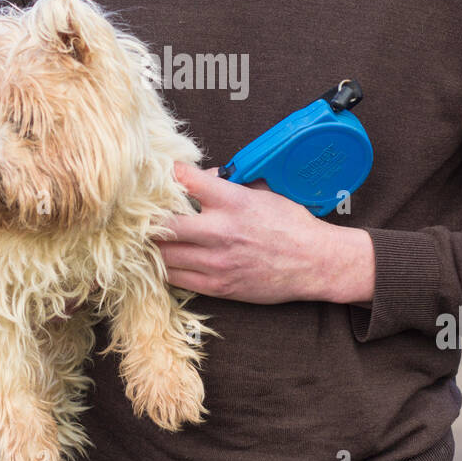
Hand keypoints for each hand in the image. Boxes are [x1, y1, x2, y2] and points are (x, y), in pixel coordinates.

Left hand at [154, 162, 374, 305]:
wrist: (314, 263)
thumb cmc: (291, 225)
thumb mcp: (263, 192)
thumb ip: (228, 184)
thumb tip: (199, 177)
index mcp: (233, 202)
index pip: (186, 180)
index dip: (169, 174)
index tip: (163, 175)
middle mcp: (220, 232)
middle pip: (164, 224)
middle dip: (151, 218)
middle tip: (146, 214)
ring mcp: (217, 262)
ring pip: (163, 254)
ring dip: (155, 244)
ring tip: (155, 237)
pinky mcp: (217, 287)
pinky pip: (175, 279)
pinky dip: (166, 267)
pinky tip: (168, 259)